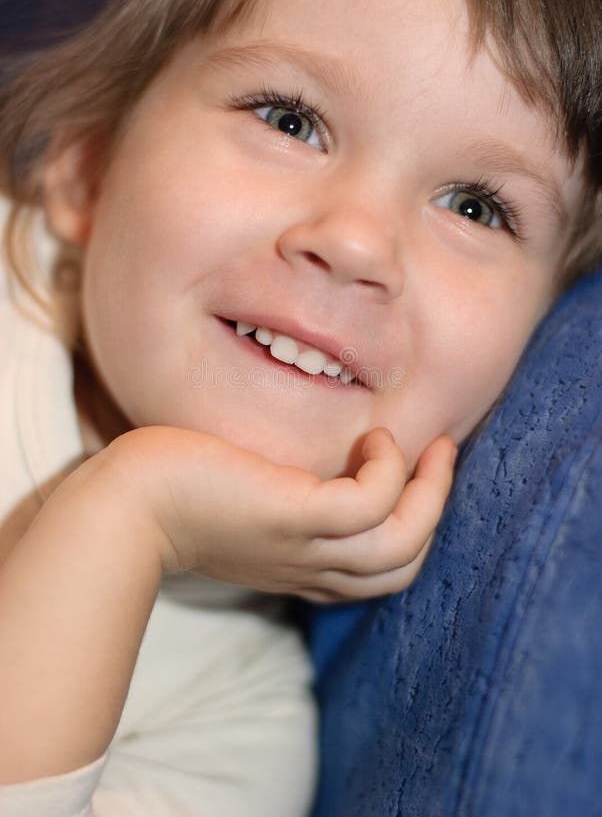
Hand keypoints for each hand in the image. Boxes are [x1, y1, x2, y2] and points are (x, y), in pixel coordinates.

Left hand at [106, 426, 456, 601]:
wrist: (124, 505)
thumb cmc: (178, 493)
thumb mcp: (246, 508)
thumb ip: (285, 502)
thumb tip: (317, 468)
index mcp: (302, 567)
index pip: (380, 572)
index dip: (412, 527)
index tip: (418, 476)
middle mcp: (309, 566)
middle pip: (403, 565)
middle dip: (435, 510)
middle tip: (442, 454)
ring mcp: (302, 545)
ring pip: (400, 545)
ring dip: (430, 494)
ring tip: (429, 446)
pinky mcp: (288, 515)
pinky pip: (368, 505)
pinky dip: (389, 472)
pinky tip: (372, 440)